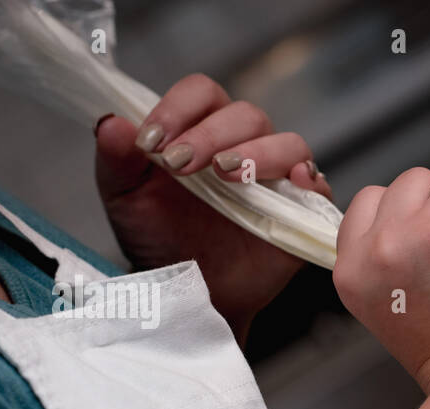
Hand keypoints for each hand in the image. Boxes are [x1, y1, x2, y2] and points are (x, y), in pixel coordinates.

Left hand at [94, 74, 333, 337]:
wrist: (189, 294)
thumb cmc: (159, 242)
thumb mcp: (125, 201)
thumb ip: (116, 161)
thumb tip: (111, 124)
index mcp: (201, 131)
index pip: (201, 92)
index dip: (179, 108)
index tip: (152, 142)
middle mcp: (243, 146)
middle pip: (246, 114)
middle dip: (212, 135)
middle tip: (182, 165)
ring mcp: (275, 178)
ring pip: (288, 142)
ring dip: (257, 152)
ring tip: (226, 176)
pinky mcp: (300, 211)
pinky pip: (318, 183)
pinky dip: (310, 178)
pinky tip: (292, 183)